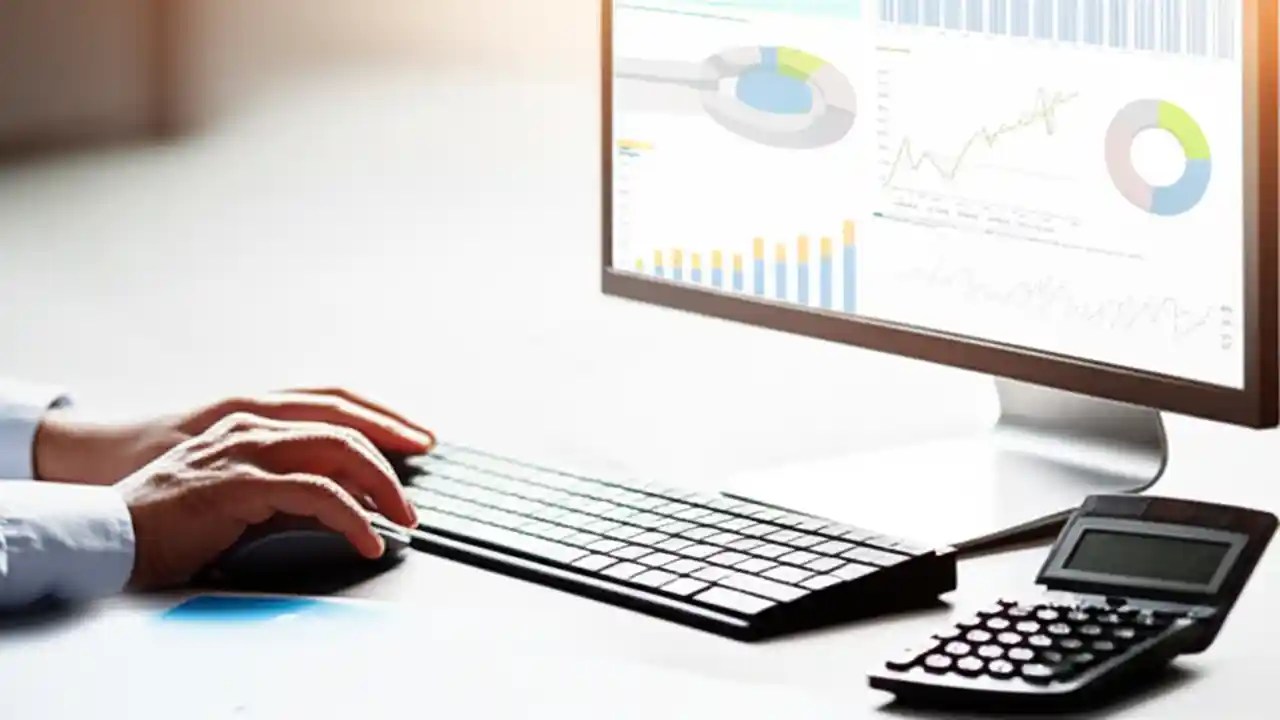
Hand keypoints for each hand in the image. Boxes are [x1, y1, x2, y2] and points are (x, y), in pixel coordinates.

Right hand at [118, 411, 420, 589]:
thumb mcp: (240, 491)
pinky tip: (364, 538)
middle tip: (415, 489)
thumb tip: (342, 499)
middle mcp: (252, 424)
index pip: (332, 404)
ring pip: (337, 451)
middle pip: (344, 424)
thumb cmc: (168, 516)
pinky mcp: (238, 485)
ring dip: (380, 487)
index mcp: (253, 419)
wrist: (106, 531)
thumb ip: (287, 484)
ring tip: (400, 520)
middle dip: (392, 451)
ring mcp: (245, 450)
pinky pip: (314, 494)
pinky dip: (350, 517)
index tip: (416, 439)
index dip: (380, 418)